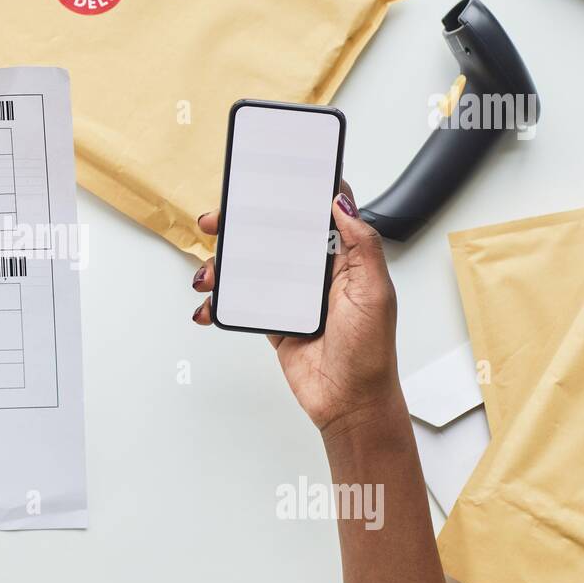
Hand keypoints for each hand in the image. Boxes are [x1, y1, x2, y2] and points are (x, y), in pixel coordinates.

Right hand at [191, 182, 401, 436]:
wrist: (350, 403)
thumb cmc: (371, 352)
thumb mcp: (374, 292)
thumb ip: (361, 245)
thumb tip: (342, 202)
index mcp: (344, 258)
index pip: (316, 214)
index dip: (292, 195)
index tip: (266, 179)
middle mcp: (315, 272)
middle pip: (272, 235)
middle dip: (240, 225)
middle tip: (216, 222)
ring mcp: (290, 295)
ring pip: (249, 266)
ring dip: (222, 266)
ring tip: (209, 275)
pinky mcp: (272, 319)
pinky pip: (239, 302)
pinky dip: (218, 303)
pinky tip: (209, 307)